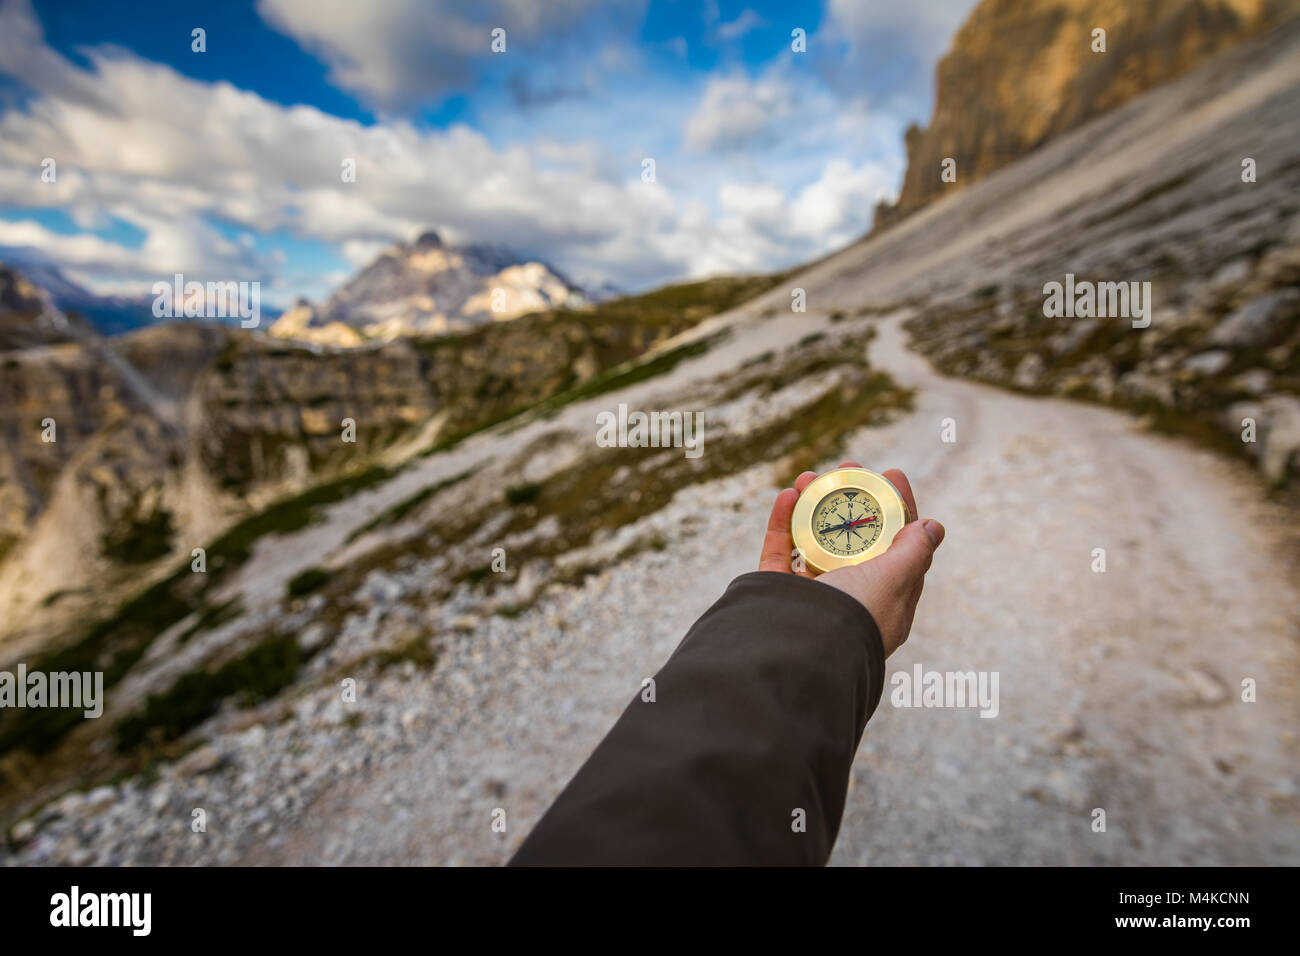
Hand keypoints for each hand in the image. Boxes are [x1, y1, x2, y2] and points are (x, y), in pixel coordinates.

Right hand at [758, 462, 943, 656]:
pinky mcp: (776, 592)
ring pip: (813, 540)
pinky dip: (782, 522)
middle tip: (849, 469)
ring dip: (813, 504)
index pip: (900, 547)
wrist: (799, 653)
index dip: (898, 509)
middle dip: (852, 499)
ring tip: (811, 477)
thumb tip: (934, 527)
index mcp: (885, 601)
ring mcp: (811, 596)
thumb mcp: (894, 581)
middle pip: (853, 538)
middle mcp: (850, 598)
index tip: (892, 474)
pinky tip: (789, 496)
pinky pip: (779, 551)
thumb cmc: (854, 616)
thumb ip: (913, 552)